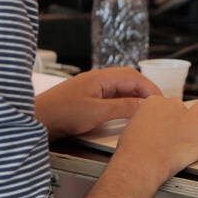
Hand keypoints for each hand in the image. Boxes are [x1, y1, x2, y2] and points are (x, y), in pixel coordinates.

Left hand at [35, 67, 160, 141]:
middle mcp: (97, 79)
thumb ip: (123, 107)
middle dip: (145, 89)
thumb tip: (144, 104)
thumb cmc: (62, 114)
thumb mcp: (97, 112)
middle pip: (128, 78)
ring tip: (145, 108)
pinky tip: (126, 111)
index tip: (162, 101)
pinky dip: (123, 100)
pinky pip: (111, 94)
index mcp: (100, 77)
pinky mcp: (85, 97)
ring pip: (120, 86)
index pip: (134, 77)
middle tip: (157, 103)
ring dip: (134, 94)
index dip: (150, 88)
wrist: (35, 120)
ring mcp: (90, 87)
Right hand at [114, 97, 197, 184]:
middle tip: (183, 129)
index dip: (169, 116)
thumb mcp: (133, 129)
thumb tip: (150, 128)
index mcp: (155, 102)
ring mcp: (190, 117)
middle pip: (185, 106)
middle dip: (185, 116)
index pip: (167, 104)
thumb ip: (145, 124)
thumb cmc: (133, 151)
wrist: (142, 161)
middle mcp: (174, 105)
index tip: (168, 125)